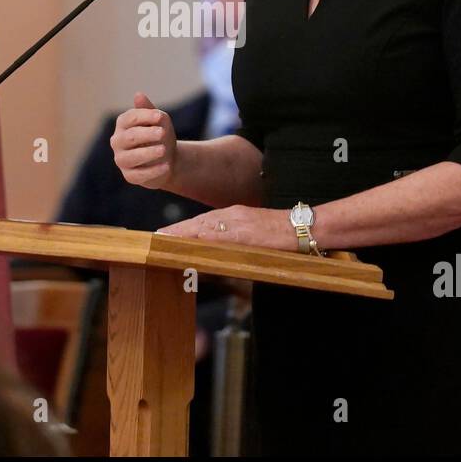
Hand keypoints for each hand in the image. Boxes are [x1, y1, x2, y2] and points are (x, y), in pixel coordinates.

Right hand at [110, 92, 176, 189]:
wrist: (168, 159)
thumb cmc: (160, 135)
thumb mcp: (159, 121)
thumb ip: (149, 110)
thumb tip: (138, 95)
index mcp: (123, 124)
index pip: (130, 118)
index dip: (145, 116)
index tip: (160, 116)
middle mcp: (118, 141)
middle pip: (129, 137)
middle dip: (146, 134)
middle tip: (162, 133)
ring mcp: (121, 159)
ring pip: (131, 157)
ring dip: (148, 153)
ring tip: (163, 150)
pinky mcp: (129, 176)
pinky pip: (139, 174)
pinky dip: (153, 170)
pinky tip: (167, 166)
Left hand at [157, 205, 294, 250]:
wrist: (304, 226)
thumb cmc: (282, 231)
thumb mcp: (255, 230)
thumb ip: (237, 235)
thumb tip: (222, 247)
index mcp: (234, 214)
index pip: (202, 221)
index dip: (183, 227)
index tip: (165, 232)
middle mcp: (233, 215)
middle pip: (198, 223)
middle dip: (177, 229)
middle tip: (156, 235)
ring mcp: (239, 224)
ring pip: (205, 227)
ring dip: (184, 233)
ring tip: (164, 238)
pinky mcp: (247, 234)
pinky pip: (222, 236)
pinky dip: (205, 239)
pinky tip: (192, 242)